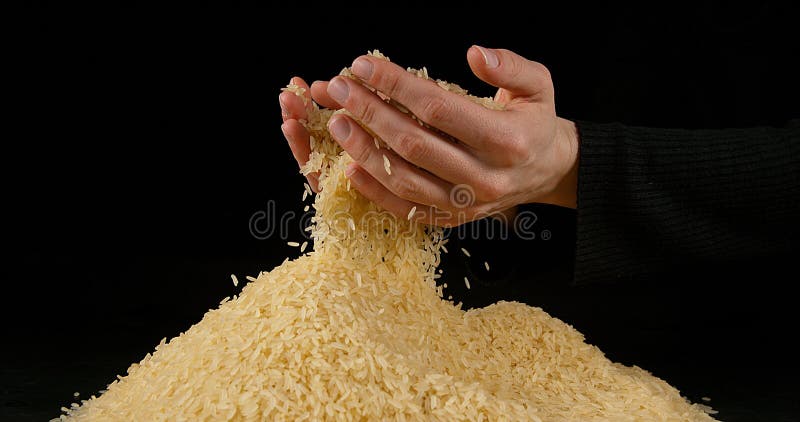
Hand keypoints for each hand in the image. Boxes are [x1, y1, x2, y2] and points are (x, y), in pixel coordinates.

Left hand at [281, 47, 578, 226]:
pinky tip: (351, 166)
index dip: (396, 85)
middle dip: (370, 112)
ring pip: (405, 180)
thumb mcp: (538, 85)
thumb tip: (475, 54)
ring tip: (338, 122)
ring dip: (365, 151)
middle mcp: (485, 177)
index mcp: (506, 140)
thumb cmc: (534, 121)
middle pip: (414, 144)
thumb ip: (511, 66)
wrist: (547, 171)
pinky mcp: (452, 219)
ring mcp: (466, 203)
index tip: (364, 64)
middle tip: (339, 88)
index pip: (439, 109)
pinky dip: (375, 191)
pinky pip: (406, 209)